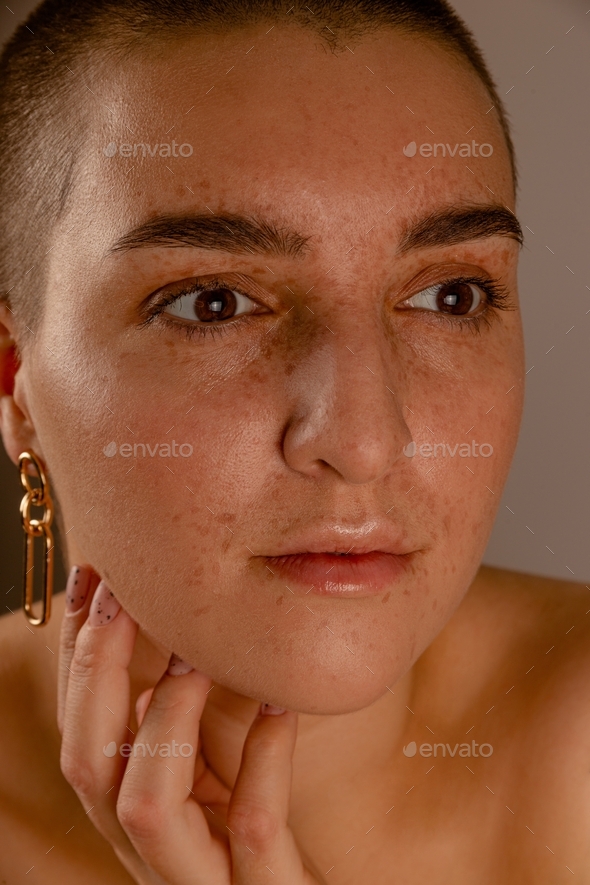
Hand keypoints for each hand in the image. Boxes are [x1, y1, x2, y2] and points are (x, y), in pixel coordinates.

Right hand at [58, 566, 322, 883]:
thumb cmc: (254, 844)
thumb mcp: (206, 783)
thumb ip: (174, 735)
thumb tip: (149, 667)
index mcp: (132, 814)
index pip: (79, 728)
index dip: (75, 654)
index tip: (91, 578)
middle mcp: (148, 848)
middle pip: (88, 763)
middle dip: (95, 670)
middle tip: (121, 596)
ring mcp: (200, 878)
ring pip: (146, 804)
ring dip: (164, 716)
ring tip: (193, 652)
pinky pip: (253, 825)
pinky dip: (263, 758)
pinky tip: (277, 707)